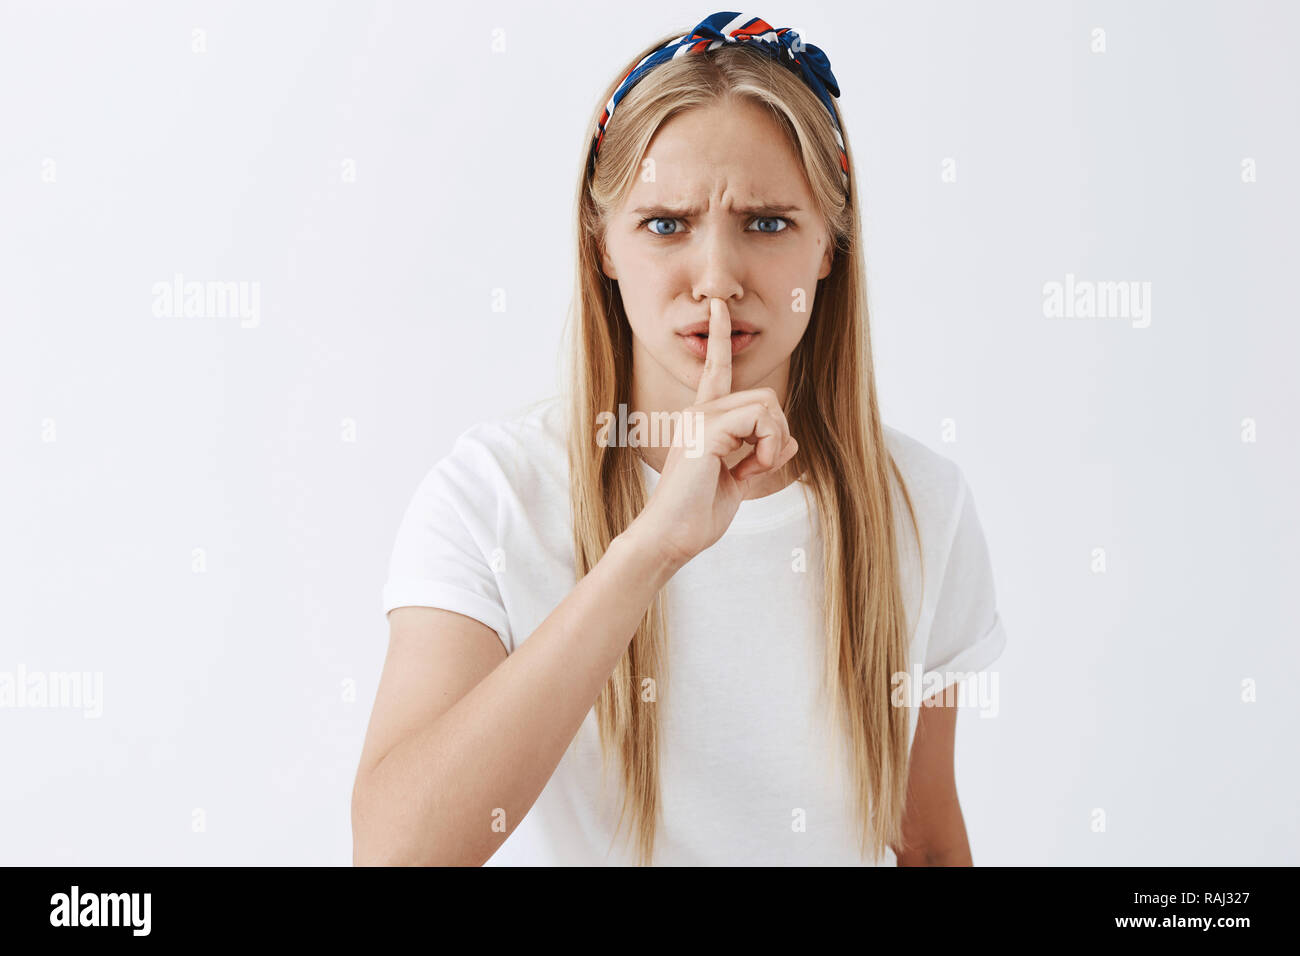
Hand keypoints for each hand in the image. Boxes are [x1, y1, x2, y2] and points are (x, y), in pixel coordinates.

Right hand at [630, 297, 798, 568]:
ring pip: (766, 404)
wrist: (670, 538)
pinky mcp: (706, 431)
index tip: (719, 308)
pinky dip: (769, 446)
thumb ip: (758, 457)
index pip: (715, 370)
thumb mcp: (737, 482)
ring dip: (774, 440)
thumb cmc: (696, 515)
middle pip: (764, 396)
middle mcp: (698, 412)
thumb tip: (788, 440)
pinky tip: (751, 467)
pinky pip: (761, 419)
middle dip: (776, 432)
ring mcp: (700, 419)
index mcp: (702, 420)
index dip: (719, 339)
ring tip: (755, 467)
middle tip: (762, 464)